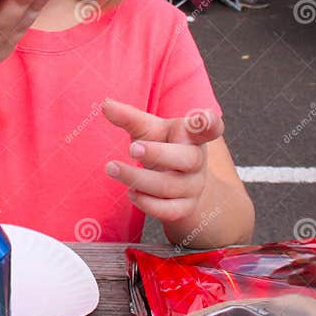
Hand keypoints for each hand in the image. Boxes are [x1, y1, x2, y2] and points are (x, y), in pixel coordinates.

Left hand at [102, 99, 223, 223]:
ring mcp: (193, 186)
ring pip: (170, 187)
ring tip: (112, 168)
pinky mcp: (185, 207)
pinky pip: (169, 211)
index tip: (200, 117)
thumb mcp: (148, 129)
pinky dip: (147, 203)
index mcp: (192, 135)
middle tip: (132, 148)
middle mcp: (197, 160)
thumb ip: (129, 117)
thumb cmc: (163, 146)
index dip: (208, 122)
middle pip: (187, 159)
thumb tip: (106, 105)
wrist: (179, 181)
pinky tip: (131, 192)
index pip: (209, 127)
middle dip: (158, 154)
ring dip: (138, 178)